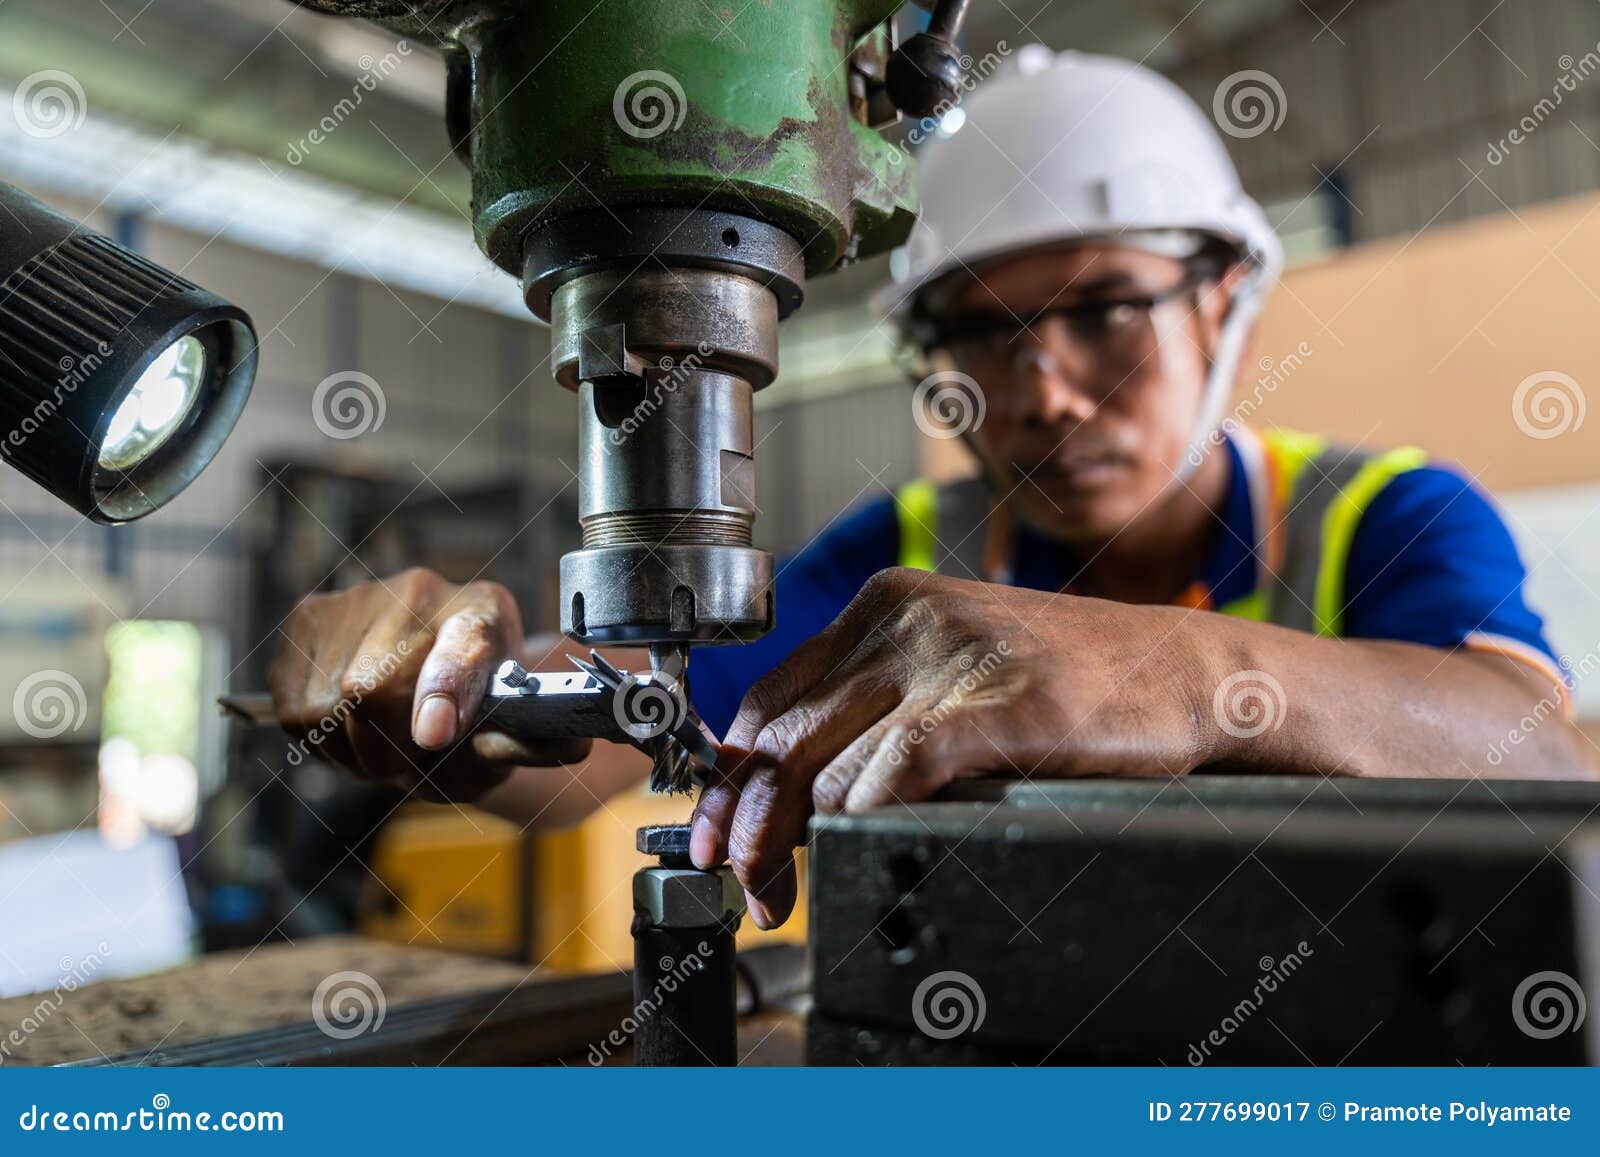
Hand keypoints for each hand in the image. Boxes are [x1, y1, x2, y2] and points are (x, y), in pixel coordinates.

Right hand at [267, 567, 590, 801]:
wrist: (437, 671)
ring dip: (351, 752)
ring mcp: (361, 596)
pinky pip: (294, 706)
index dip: (443, 691)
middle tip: (405, 766)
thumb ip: (535, 740)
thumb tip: (572, 742)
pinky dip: (318, 737)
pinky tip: (349, 728)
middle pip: (371, 695)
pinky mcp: (309, 617)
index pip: (461, 650)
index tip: (435, 734)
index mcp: (487, 617)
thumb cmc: (480, 706)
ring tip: (384, 744)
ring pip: (325, 708)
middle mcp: (423, 592)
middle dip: (386, 753)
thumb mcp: (514, 729)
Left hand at [690, 567, 1218, 926]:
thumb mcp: (957, 668)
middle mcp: (905, 620)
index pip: (771, 697)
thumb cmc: (1077, 686)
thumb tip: (796, 790)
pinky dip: (858, 825)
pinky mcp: (994, 705)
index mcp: (887, 603)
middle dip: (746, 826)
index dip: (730, 778)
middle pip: (782, 737)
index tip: (717, 835)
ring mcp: (950, 660)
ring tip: (795, 894)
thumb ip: (879, 706)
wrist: (1191, 674)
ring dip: (797, 846)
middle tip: (744, 887)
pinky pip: (891, 777)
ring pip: (827, 768)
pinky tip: (852, 855)